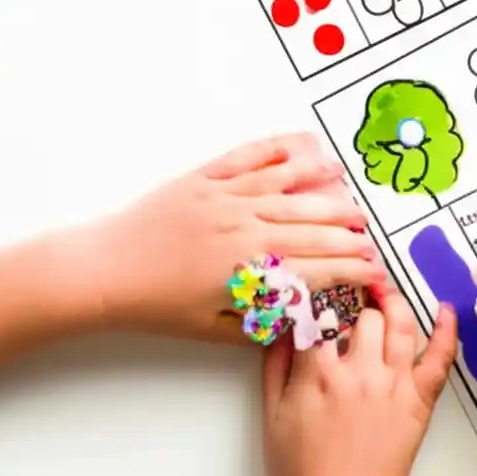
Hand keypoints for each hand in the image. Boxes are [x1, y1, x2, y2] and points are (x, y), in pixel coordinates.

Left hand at [89, 134, 386, 343]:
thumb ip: (263, 321)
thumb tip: (302, 314)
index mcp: (250, 267)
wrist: (104, 271)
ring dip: (325, 189)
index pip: (318, 266)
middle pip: (313, 226)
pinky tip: (305, 146)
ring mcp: (227, 197)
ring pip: (290, 188)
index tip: (372, 269)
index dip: (351, 268)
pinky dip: (281, 150)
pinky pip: (252, 157)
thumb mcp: (215, 329)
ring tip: (349, 191)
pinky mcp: (206, 178)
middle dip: (348, 232)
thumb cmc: (156, 305)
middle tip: (368, 237)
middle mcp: (246, 227)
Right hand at [262, 284, 457, 475]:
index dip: (316, 295)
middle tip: (350, 294)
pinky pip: (441, 357)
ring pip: (400, 324)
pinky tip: (445, 311)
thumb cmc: (305, 473)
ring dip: (393, 302)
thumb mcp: (272, 416)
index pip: (318, 314)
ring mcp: (393, 384)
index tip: (314, 288)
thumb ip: (274, 367)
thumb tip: (279, 330)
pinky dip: (447, 329)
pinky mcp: (419, 400)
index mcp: (318, 375)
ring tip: (384, 293)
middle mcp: (359, 373)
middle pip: (363, 315)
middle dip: (355, 300)